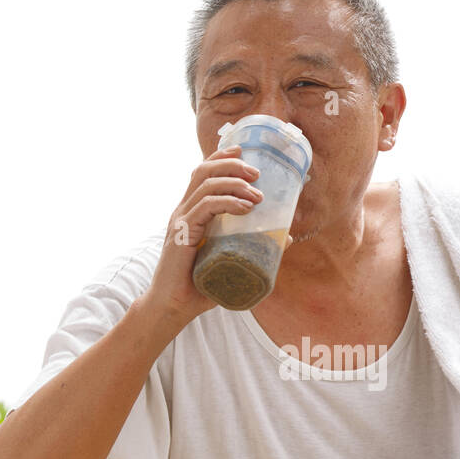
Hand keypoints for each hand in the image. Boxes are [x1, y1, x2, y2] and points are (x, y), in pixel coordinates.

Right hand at [145, 144, 289, 325]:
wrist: (173, 308)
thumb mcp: (232, 261)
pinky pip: (205, 207)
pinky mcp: (182, 233)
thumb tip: (286, 237)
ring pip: (205, 185)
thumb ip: (256, 247)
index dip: (221, 158)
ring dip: (235, 184)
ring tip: (258, 194)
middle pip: (204, 172)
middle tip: (257, 172)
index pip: (202, 174)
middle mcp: (183, 211)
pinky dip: (227, 203)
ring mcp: (180, 221)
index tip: (244, 151)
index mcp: (191, 212)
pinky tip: (245, 207)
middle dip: (232, 165)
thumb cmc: (200, 287)